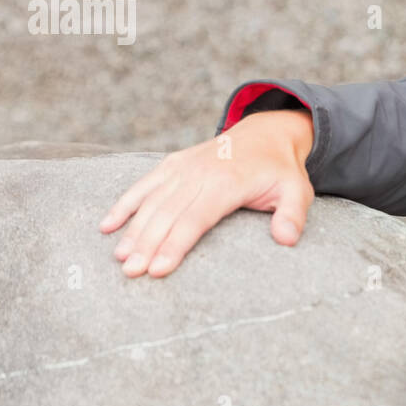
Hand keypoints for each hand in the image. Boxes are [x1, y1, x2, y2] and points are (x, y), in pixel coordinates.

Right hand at [99, 108, 316, 277]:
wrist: (267, 132)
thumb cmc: (281, 170)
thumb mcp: (298, 191)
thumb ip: (293, 215)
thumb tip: (287, 239)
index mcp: (228, 181)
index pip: (196, 217)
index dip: (176, 244)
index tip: (159, 269)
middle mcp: (200, 173)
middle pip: (168, 213)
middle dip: (147, 244)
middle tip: (131, 272)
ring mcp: (183, 167)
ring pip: (152, 201)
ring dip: (134, 230)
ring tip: (119, 258)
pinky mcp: (173, 164)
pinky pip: (143, 185)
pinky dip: (124, 204)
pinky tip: (107, 226)